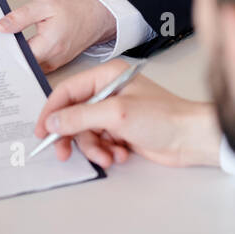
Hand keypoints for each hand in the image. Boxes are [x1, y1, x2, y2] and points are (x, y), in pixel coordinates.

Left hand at [0, 0, 116, 71]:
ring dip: (17, 57)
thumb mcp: (44, 4)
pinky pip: (36, 64)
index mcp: (49, 45)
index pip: (18, 57)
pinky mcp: (55, 63)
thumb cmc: (75, 9)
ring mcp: (54, 64)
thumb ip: (21, 17)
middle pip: (22, 64)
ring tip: (5, 44)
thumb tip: (1, 27)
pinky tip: (18, 47)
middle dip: (7, 56)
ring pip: (28, 66)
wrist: (96, 16)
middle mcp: (52, 60)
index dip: (3, 51)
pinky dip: (26, 56)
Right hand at [34, 59, 221, 169]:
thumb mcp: (116, 114)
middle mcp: (109, 92)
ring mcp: (115, 113)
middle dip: (71, 136)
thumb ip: (80, 117)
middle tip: (64, 153)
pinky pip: (100, 143)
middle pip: (74, 115)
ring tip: (108, 156)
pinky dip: (106, 152)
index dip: (51, 111)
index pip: (67, 91)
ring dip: (94, 148)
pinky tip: (121, 155)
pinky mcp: (122, 131)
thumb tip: (53, 121)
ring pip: (87, 133)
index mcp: (107, 76)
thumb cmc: (164, 118)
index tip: (42, 131)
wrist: (192, 139)